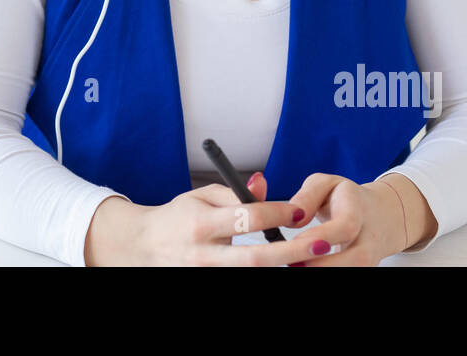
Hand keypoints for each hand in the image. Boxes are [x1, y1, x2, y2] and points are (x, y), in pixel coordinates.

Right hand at [134, 182, 316, 265]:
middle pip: (257, 258)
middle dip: (293, 251)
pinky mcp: (207, 283)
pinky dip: (262, 272)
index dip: (278, 212)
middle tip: (322, 244)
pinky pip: (241, 280)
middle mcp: (204, 254)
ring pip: (252, 274)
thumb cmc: (178, 217)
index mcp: (202, 224)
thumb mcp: (200, 196)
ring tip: (309, 258)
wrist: (144, 247)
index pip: (248, 217)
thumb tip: (264, 183)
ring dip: (282, 267)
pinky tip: (280, 266)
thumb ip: (234, 192)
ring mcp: (205, 274)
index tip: (300, 210)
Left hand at [249, 172, 405, 265]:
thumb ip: (307, 197)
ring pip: (357, 270)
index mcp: (358, 210)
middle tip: (295, 264)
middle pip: (359, 259)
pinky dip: (328, 273)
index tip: (297, 241)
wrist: (379, 216)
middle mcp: (369, 238)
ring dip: (327, 272)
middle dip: (326, 265)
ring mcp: (371, 259)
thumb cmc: (345, 199)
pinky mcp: (364, 270)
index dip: (322, 236)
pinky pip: (350, 272)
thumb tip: (294, 219)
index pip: (346, 226)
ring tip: (297, 267)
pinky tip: (306, 268)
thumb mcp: (325, 185)